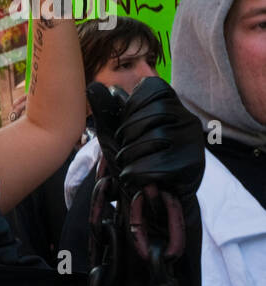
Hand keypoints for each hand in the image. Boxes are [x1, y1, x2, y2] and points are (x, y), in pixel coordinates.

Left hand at [89, 78, 204, 200]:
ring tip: (128, 164)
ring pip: (156, 137)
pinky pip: (159, 164)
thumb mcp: (115, 133)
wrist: (148, 199)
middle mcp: (187, 121)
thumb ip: (107, 110)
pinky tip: (134, 178)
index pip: (154, 87)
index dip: (132, 105)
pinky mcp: (192, 167)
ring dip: (131, 155)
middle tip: (124, 149)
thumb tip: (93, 86)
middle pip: (154, 112)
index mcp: (171, 107)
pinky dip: (137, 173)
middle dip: (128, 133)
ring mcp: (193, 144)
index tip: (124, 125)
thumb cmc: (133, 160)